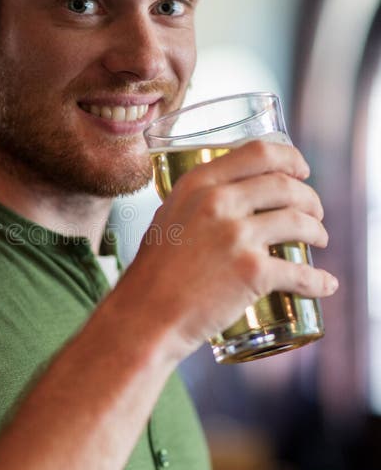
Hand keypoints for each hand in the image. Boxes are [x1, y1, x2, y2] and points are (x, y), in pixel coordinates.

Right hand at [121, 139, 337, 359]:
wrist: (144, 317)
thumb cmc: (151, 275)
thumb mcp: (167, 219)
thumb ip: (195, 203)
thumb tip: (225, 198)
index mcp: (198, 183)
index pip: (258, 152)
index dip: (290, 158)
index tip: (301, 171)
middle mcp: (219, 202)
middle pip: (284, 185)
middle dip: (310, 198)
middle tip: (315, 212)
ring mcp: (236, 235)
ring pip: (299, 221)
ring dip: (318, 231)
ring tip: (320, 240)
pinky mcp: (251, 271)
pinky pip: (299, 272)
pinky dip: (318, 281)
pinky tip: (325, 285)